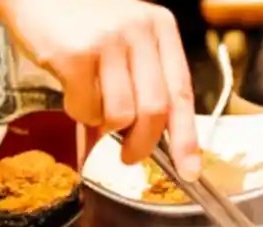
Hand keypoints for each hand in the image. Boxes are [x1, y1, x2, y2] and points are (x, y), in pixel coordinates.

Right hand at [0, 0, 201, 178]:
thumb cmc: (80, 21)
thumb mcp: (123, 39)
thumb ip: (140, 82)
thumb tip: (146, 143)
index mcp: (160, 27)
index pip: (182, 92)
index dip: (187, 137)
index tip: (189, 169)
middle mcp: (140, 30)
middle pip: (155, 110)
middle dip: (142, 145)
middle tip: (129, 157)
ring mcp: (108, 40)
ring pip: (120, 115)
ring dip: (103, 125)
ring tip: (91, 105)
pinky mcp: (76, 54)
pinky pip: (86, 109)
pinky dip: (79, 112)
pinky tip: (73, 91)